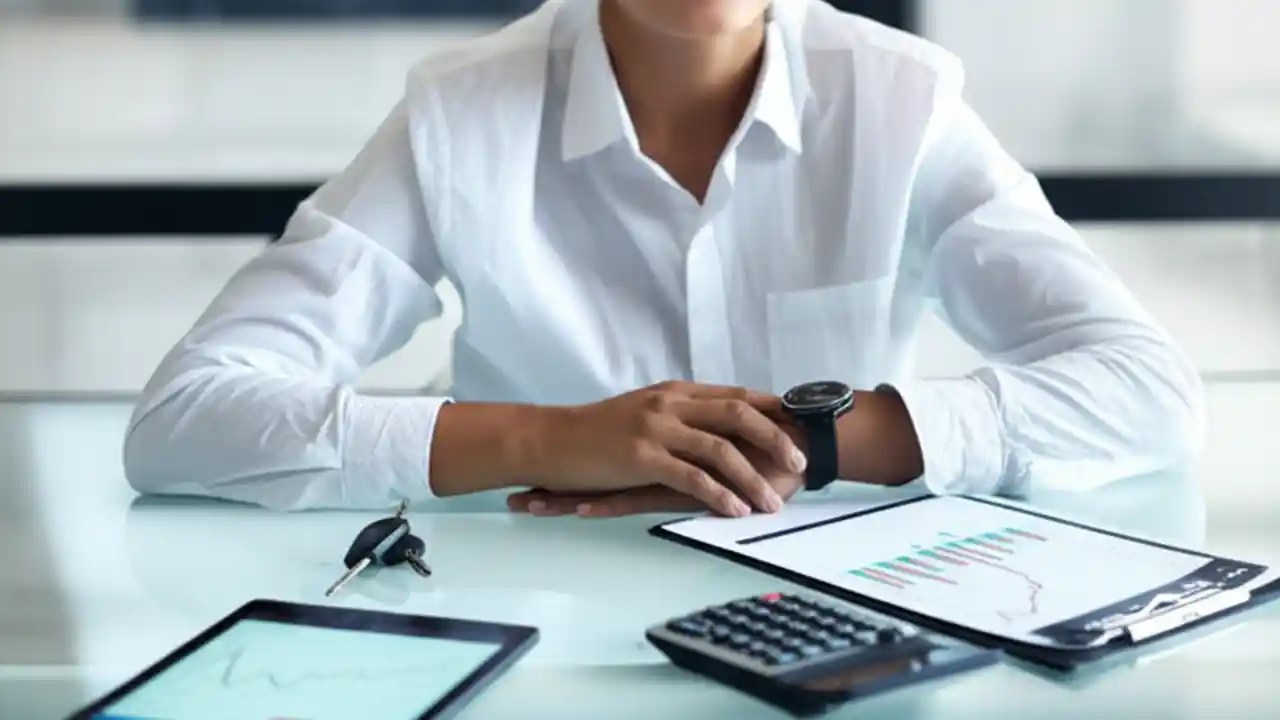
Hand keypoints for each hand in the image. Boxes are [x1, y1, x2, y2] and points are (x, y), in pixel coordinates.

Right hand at [529, 381, 806, 516]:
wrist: (549, 439)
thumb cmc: (594, 432)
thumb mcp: (641, 411)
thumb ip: (676, 415)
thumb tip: (711, 428)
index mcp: (674, 391)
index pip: (734, 396)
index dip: (770, 410)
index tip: (799, 425)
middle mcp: (670, 403)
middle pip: (737, 414)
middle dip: (775, 439)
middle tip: (800, 463)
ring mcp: (656, 427)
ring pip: (719, 450)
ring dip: (751, 478)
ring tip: (770, 502)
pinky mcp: (642, 456)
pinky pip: (690, 477)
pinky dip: (718, 495)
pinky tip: (734, 510)